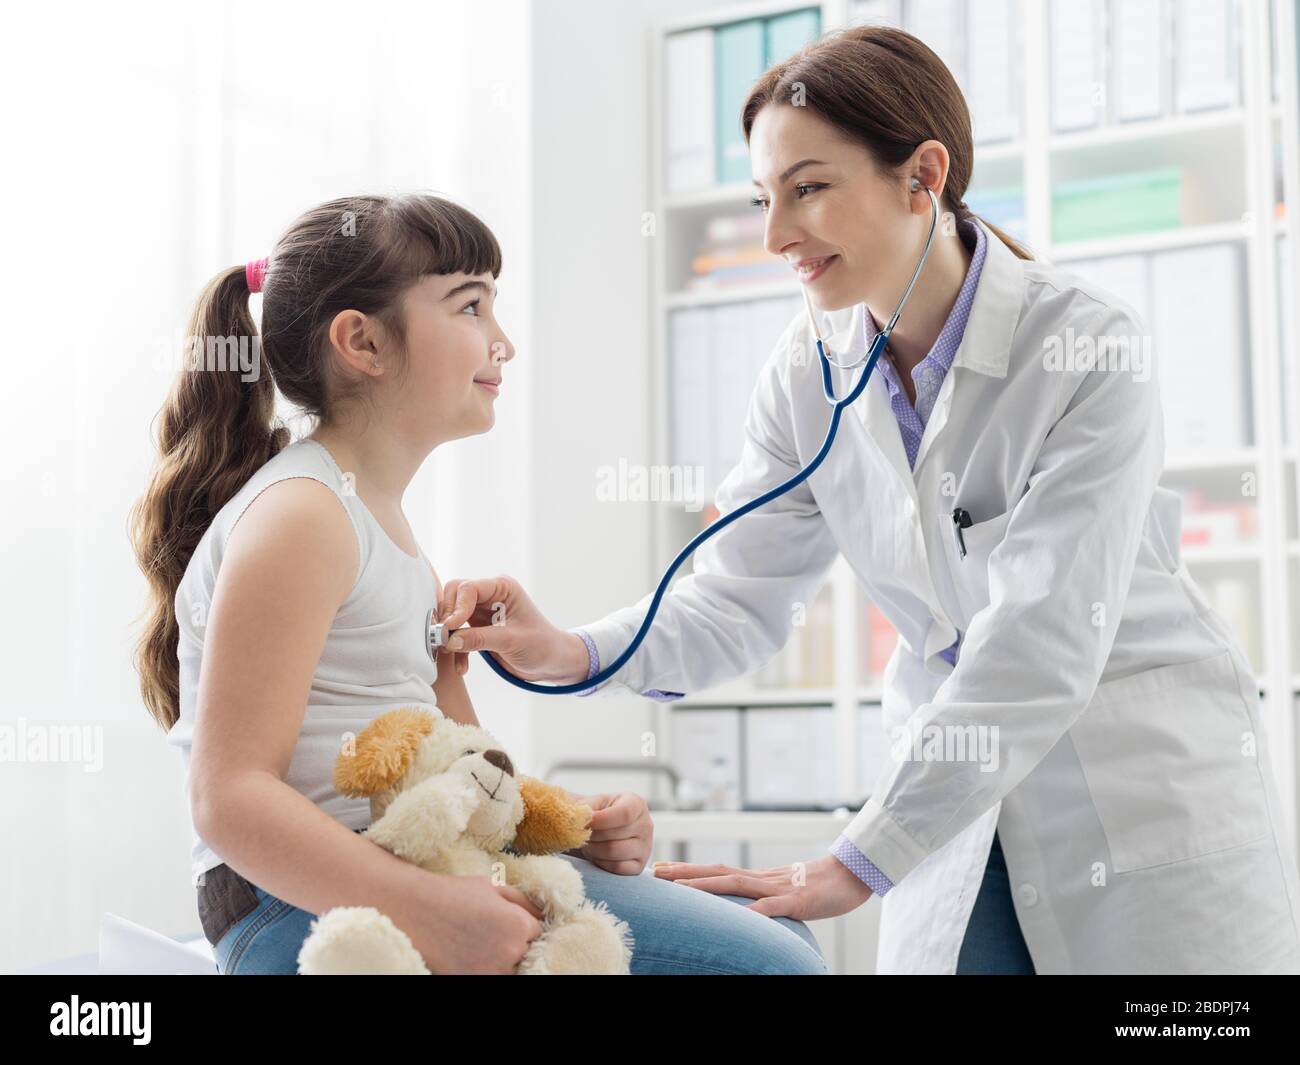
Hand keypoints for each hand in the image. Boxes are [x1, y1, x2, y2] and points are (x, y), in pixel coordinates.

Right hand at [392, 869, 544, 974]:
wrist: (414, 911)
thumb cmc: (453, 894)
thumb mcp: (493, 885)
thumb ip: (523, 901)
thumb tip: (542, 914)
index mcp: (519, 925)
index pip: (538, 931)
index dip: (524, 924)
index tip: (507, 920)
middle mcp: (509, 952)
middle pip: (526, 954)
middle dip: (516, 944)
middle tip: (491, 931)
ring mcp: (490, 972)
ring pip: (510, 969)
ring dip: (503, 959)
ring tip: (480, 942)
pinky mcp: (471, 981)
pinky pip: (491, 976)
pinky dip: (485, 968)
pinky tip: (471, 953)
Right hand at [436, 575, 589, 683]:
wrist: (551, 662)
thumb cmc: (541, 645)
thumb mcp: (511, 641)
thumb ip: (479, 638)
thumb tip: (449, 639)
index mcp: (502, 588)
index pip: (468, 588)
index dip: (456, 607)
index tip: (449, 627)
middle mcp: (490, 595)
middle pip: (454, 595)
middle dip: (447, 617)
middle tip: (444, 638)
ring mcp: (482, 611)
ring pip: (451, 614)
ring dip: (449, 635)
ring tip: (450, 653)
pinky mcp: (478, 628)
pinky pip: (457, 634)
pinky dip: (456, 649)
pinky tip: (462, 668)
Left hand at [564, 791, 652, 874]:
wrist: (599, 831)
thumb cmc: (595, 814)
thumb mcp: (590, 804)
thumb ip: (583, 808)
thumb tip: (578, 816)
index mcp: (636, 804)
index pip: (625, 813)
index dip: (602, 819)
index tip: (583, 822)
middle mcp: (646, 825)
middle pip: (616, 834)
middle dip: (592, 835)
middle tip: (580, 834)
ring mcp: (646, 847)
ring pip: (614, 851)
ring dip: (594, 849)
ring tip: (587, 843)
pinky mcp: (639, 866)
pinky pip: (618, 868)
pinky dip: (601, 862)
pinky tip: (596, 855)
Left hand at [652, 854, 872, 920]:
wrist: (852, 874)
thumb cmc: (819, 886)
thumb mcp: (785, 893)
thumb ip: (764, 899)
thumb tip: (744, 911)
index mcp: (758, 878)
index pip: (717, 872)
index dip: (689, 871)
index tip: (661, 870)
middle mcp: (762, 879)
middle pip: (717, 873)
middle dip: (685, 874)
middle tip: (654, 873)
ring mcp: (777, 889)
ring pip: (735, 885)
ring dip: (705, 886)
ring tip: (679, 888)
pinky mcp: (795, 902)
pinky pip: (770, 909)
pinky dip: (752, 913)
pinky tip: (736, 918)